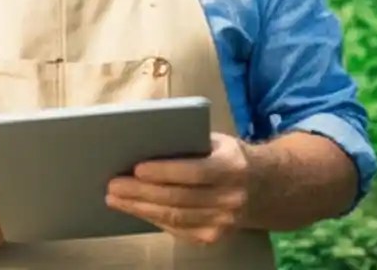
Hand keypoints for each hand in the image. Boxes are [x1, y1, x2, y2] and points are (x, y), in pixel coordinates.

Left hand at [105, 133, 250, 245]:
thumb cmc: (226, 157)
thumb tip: (142, 139)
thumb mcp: (216, 141)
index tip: (136, 168)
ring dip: (140, 208)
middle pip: (179, 198)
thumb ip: (188, 141)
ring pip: (175, 217)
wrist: (262, 187)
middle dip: (141, 192)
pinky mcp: (214, 237)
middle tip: (113, 185)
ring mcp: (224, 222)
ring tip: (115, 199)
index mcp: (232, 168)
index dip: (165, 172)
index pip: (194, 172)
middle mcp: (231, 198)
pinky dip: (152, 219)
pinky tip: (134, 209)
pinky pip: (177, 230)